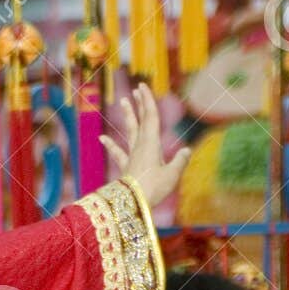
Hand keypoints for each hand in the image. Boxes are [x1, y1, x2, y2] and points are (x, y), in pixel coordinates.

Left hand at [101, 83, 190, 207]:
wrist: (132, 203)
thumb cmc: (154, 188)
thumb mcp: (172, 175)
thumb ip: (179, 161)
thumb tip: (186, 150)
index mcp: (152, 143)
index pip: (151, 117)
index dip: (147, 101)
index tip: (142, 86)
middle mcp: (140, 146)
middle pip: (140, 120)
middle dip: (139, 104)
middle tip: (136, 89)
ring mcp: (131, 156)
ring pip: (130, 131)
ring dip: (128, 116)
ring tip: (123, 101)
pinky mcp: (126, 167)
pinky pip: (118, 154)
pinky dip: (110, 145)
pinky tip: (102, 138)